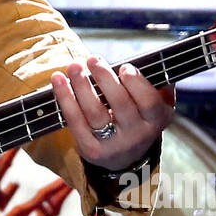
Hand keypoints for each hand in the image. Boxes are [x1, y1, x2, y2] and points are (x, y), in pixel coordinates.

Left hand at [51, 55, 175, 173]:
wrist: (124, 156)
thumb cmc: (137, 116)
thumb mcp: (154, 104)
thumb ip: (156, 85)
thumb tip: (152, 61)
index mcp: (156, 120)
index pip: (149, 102)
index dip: (137, 83)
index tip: (125, 67)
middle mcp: (137, 135)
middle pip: (120, 104)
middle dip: (105, 78)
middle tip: (92, 59)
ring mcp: (113, 145)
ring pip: (95, 112)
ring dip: (82, 85)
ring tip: (74, 66)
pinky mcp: (91, 150)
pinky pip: (76, 121)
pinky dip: (65, 98)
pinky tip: (58, 79)